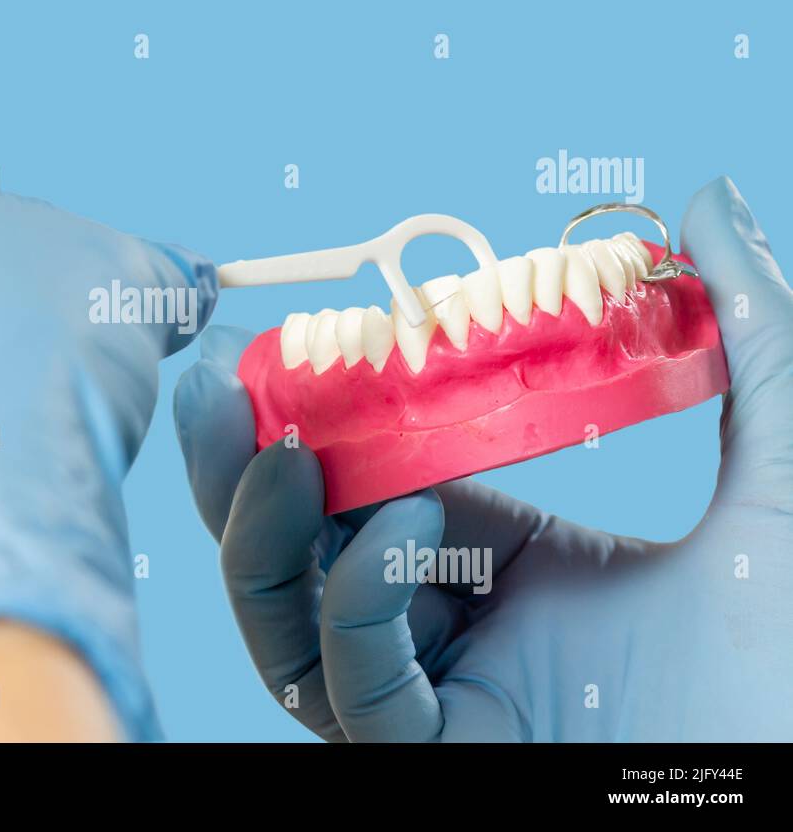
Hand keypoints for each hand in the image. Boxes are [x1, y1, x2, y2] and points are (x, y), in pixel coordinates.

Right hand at [174, 176, 791, 740]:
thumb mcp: (774, 465)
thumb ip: (745, 332)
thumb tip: (705, 196)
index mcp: (487, 551)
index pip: (360, 477)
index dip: (305, 414)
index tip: (266, 341)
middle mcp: (441, 623)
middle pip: (289, 554)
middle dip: (235, 471)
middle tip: (215, 387)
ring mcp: (432, 697)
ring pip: (287, 627)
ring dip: (261, 534)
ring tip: (280, 452)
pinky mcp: (440, 756)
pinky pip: (356, 688)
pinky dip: (358, 601)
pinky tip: (408, 524)